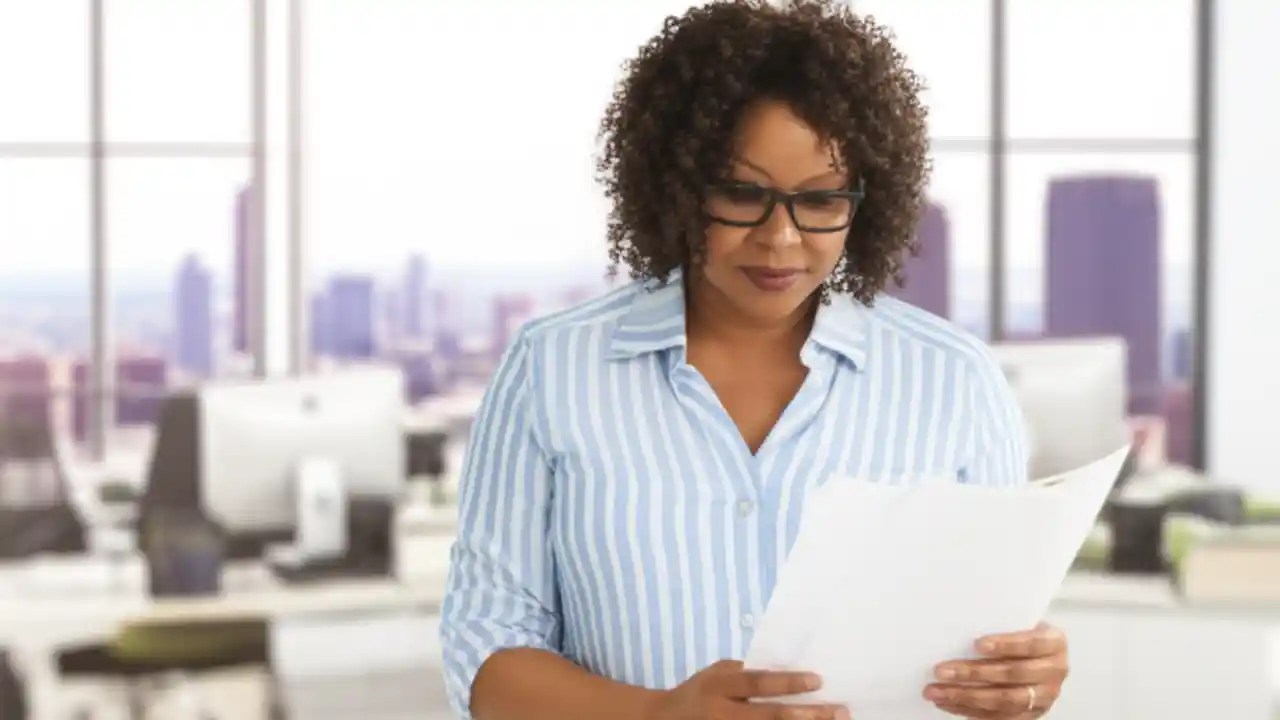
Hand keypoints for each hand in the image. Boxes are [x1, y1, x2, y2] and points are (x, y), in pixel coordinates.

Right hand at [647, 660, 850, 719]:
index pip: (758, 683)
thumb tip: (787, 671)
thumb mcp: (716, 673)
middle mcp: (723, 712)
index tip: (819, 680)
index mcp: (720, 685)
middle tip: (839, 711)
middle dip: (807, 715)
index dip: (788, 682)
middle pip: (770, 716)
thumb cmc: (698, 692)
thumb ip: (744, 672)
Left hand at [924, 623, 1068, 718]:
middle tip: (941, 670)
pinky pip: (998, 717)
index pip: (1031, 644)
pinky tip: (947, 703)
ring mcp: (1043, 697)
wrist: (1040, 656)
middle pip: (1013, 674)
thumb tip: (955, 625)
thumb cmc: (1021, 633)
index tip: (977, 644)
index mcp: (1054, 643)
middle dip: (974, 673)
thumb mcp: (1018, 621)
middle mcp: (1054, 671)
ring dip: (966, 697)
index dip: (1005, 645)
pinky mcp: (1030, 715)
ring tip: (937, 691)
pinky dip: (969, 711)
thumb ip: (999, 624)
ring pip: (1004, 701)